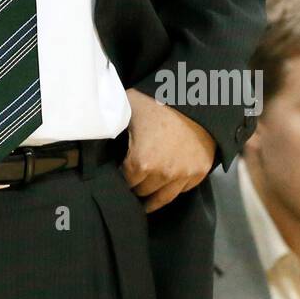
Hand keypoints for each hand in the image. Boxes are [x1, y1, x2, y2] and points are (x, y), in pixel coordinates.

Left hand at [122, 89, 216, 212]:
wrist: (194, 96)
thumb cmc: (156, 101)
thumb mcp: (127, 109)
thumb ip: (114, 128)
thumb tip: (100, 134)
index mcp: (141, 162)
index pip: (126, 182)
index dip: (120, 179)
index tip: (118, 177)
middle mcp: (163, 174)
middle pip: (143, 192)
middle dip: (136, 188)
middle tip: (131, 184)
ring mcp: (184, 174)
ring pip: (164, 197)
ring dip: (153, 199)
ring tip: (146, 203)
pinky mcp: (200, 171)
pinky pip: (184, 189)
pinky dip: (174, 188)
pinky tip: (166, 187)